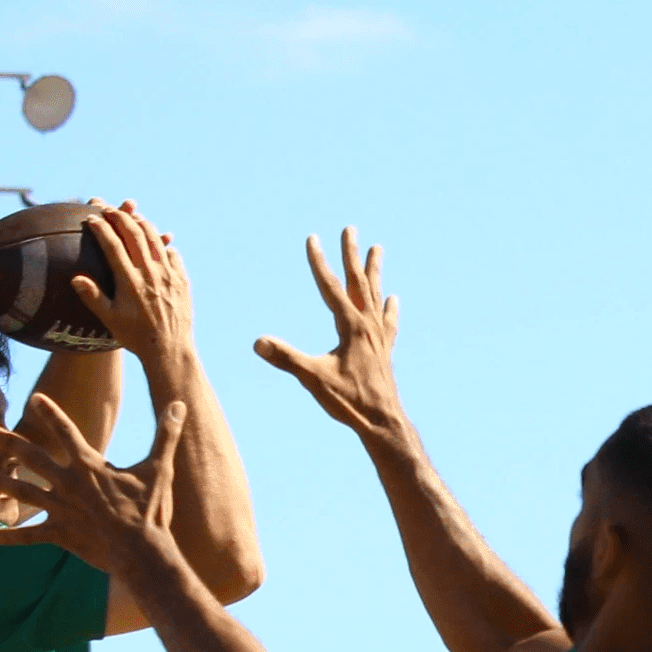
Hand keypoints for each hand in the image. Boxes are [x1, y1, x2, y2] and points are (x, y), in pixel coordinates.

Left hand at [0, 391, 186, 572]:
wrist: (141, 552)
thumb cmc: (150, 510)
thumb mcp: (159, 469)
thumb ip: (166, 435)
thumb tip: (180, 404)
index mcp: (89, 465)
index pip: (66, 432)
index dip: (50, 414)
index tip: (34, 399)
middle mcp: (68, 483)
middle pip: (32, 457)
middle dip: (9, 443)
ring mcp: (60, 509)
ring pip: (21, 492)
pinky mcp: (59, 534)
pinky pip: (29, 536)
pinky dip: (9, 537)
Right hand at [68, 201, 196, 366]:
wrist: (169, 350)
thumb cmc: (136, 337)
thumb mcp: (110, 319)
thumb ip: (93, 297)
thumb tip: (76, 278)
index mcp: (130, 281)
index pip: (113, 244)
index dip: (101, 228)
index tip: (91, 218)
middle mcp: (150, 273)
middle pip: (134, 234)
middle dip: (119, 217)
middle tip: (108, 209)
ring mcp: (168, 275)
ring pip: (155, 239)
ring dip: (141, 223)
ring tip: (131, 217)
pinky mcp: (181, 280)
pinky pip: (172, 254)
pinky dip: (163, 243)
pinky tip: (157, 241)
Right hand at [252, 228, 402, 440]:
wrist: (383, 423)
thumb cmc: (349, 402)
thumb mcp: (313, 379)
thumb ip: (286, 358)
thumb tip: (258, 342)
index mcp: (351, 328)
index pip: (331, 287)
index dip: (320, 262)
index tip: (312, 238)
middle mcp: (368, 326)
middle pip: (359, 282)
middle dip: (352, 254)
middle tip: (351, 228)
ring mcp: (379, 337)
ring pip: (376, 295)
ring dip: (374, 271)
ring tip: (377, 249)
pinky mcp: (384, 351)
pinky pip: (387, 321)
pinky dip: (389, 308)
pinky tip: (393, 299)